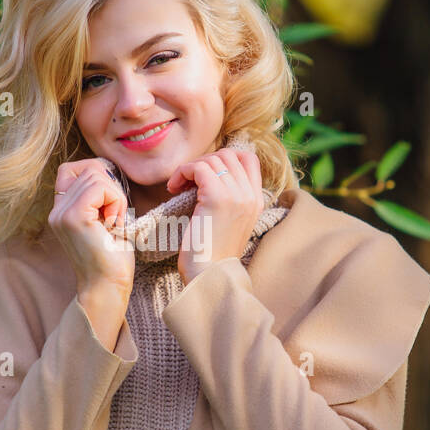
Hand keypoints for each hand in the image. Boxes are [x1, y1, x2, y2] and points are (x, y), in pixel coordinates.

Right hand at [49, 158, 134, 297]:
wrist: (108, 286)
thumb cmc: (112, 257)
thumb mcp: (103, 219)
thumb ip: (98, 196)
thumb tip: (106, 170)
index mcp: (60, 211)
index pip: (70, 169)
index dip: (96, 175)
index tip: (110, 201)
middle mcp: (56, 211)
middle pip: (88, 169)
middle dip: (111, 189)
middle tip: (114, 218)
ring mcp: (62, 213)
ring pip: (96, 176)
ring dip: (115, 197)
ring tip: (114, 223)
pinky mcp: (74, 217)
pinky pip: (101, 187)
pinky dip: (116, 201)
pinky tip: (114, 224)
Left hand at [166, 147, 263, 284]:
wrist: (209, 276)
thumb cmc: (211, 255)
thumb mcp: (229, 223)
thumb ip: (229, 200)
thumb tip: (208, 176)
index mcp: (257, 200)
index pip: (249, 159)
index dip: (224, 158)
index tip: (205, 175)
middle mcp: (250, 194)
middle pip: (229, 154)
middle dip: (205, 161)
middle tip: (188, 181)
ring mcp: (236, 194)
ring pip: (212, 159)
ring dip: (190, 168)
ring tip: (178, 186)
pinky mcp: (217, 197)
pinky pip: (198, 168)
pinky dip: (182, 172)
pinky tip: (173, 188)